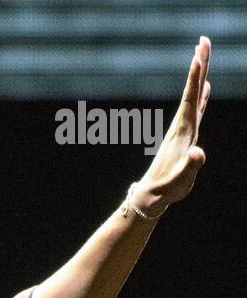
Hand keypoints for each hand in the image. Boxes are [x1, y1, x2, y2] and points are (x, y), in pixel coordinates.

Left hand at [135, 35, 210, 212]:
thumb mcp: (179, 182)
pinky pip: (196, 109)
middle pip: (192, 90)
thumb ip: (190, 167)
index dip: (194, 79)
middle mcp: (181, 126)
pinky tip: (206, 87)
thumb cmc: (166, 191)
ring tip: (204, 54)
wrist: (151, 197)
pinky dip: (201, 95)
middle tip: (204, 40)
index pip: (189, 100)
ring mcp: (183, 130)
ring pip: (194, 95)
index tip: (197, 57)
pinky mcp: (185, 136)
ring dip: (200, 74)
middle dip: (199, 65)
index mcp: (182, 133)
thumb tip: (199, 153)